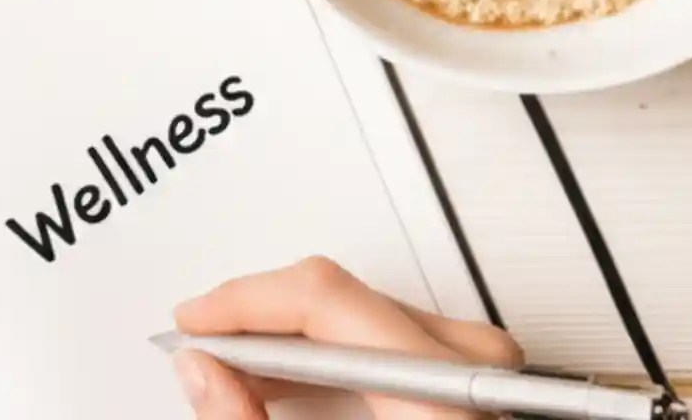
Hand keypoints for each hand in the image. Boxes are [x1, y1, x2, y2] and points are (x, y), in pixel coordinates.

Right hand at [171, 257, 523, 419]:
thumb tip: (204, 371)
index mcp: (443, 395)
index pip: (325, 297)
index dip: (244, 299)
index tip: (199, 318)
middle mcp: (480, 375)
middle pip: (346, 296)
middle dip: (263, 315)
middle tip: (209, 343)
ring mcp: (492, 380)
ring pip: (371, 312)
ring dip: (299, 333)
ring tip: (246, 364)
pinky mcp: (490, 390)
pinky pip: (405, 339)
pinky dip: (343, 352)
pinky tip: (302, 375)